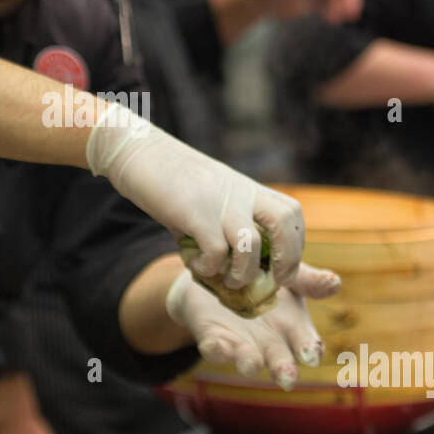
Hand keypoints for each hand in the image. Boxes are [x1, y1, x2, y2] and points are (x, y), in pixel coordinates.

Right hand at [88, 104, 323, 295]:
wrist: (138, 151)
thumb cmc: (172, 180)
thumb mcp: (211, 196)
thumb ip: (225, 223)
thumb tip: (232, 267)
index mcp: (247, 188)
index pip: (290, 213)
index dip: (295, 244)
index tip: (283, 267)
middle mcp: (240, 192)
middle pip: (285, 221)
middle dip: (288, 258)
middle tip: (275, 281)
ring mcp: (218, 200)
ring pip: (250, 244)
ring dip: (243, 273)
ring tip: (230, 282)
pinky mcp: (194, 211)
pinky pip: (215, 250)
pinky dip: (209, 268)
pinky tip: (197, 266)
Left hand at [165, 269, 337, 390]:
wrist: (219, 274)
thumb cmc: (264, 278)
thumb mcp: (288, 275)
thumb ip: (309, 280)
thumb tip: (335, 282)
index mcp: (294, 329)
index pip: (308, 346)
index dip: (310, 351)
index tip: (311, 354)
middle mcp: (270, 344)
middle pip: (281, 363)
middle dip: (284, 370)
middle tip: (287, 378)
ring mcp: (242, 344)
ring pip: (248, 361)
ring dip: (250, 364)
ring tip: (252, 362)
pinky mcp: (213, 338)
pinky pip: (214, 348)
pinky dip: (215, 349)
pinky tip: (214, 345)